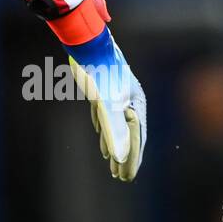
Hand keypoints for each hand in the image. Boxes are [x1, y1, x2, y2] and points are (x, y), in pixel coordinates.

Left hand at [66, 29, 147, 181]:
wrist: (86, 43)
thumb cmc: (98, 73)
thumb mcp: (106, 105)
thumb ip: (114, 130)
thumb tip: (119, 157)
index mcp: (136, 104)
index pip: (136, 138)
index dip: (131, 160)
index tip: (126, 177)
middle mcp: (129, 100)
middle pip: (128, 134)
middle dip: (124, 157)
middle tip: (120, 177)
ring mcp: (116, 94)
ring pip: (117, 125)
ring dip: (114, 145)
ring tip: (111, 165)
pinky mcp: (103, 89)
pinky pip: (106, 115)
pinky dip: (104, 129)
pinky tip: (101, 137)